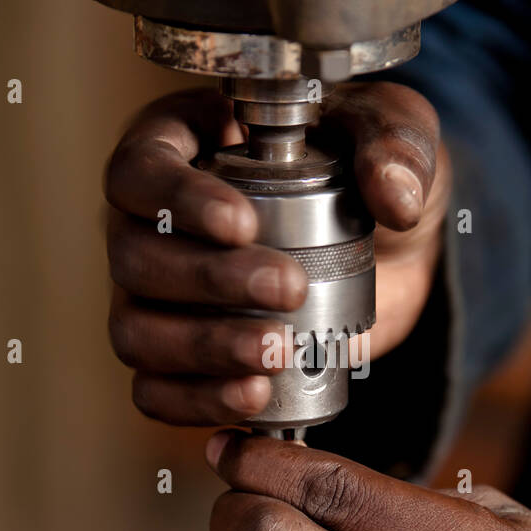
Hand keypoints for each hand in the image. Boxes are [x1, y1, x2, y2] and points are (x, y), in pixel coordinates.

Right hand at [105, 82, 448, 426]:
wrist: (386, 246)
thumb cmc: (366, 165)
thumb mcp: (393, 130)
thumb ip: (396, 145)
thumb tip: (393, 198)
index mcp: (178, 144)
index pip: (139, 170)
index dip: (177, 200)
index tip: (243, 224)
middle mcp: (148, 222)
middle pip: (134, 258)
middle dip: (210, 281)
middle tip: (290, 287)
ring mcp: (156, 297)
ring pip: (136, 331)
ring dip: (204, 347)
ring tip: (277, 351)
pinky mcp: (179, 358)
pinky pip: (156, 391)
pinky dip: (197, 400)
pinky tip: (253, 395)